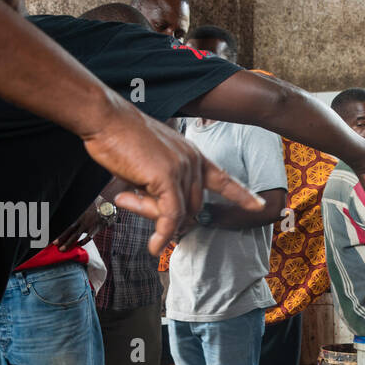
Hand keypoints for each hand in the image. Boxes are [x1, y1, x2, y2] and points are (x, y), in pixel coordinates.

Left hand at [54, 200, 104, 252]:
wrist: (106, 208)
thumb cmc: (93, 209)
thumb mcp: (82, 210)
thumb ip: (75, 216)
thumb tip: (65, 218)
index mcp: (76, 216)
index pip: (65, 224)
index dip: (58, 230)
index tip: (51, 235)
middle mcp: (81, 220)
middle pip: (68, 230)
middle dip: (60, 238)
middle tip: (54, 244)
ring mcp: (88, 225)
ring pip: (76, 235)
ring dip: (68, 243)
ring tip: (62, 249)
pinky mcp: (95, 229)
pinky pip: (88, 237)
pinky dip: (83, 242)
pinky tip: (79, 245)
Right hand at [81, 97, 261, 254]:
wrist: (105, 118)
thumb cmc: (119, 138)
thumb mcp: (146, 167)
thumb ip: (159, 190)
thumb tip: (162, 218)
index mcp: (191, 154)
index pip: (223, 178)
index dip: (241, 194)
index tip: (259, 205)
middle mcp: (192, 161)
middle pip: (191, 206)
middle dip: (163, 213)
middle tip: (129, 199)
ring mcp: (183, 168)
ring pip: (178, 212)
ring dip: (151, 214)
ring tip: (124, 196)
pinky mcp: (167, 177)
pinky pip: (170, 216)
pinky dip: (162, 233)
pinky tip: (154, 246)